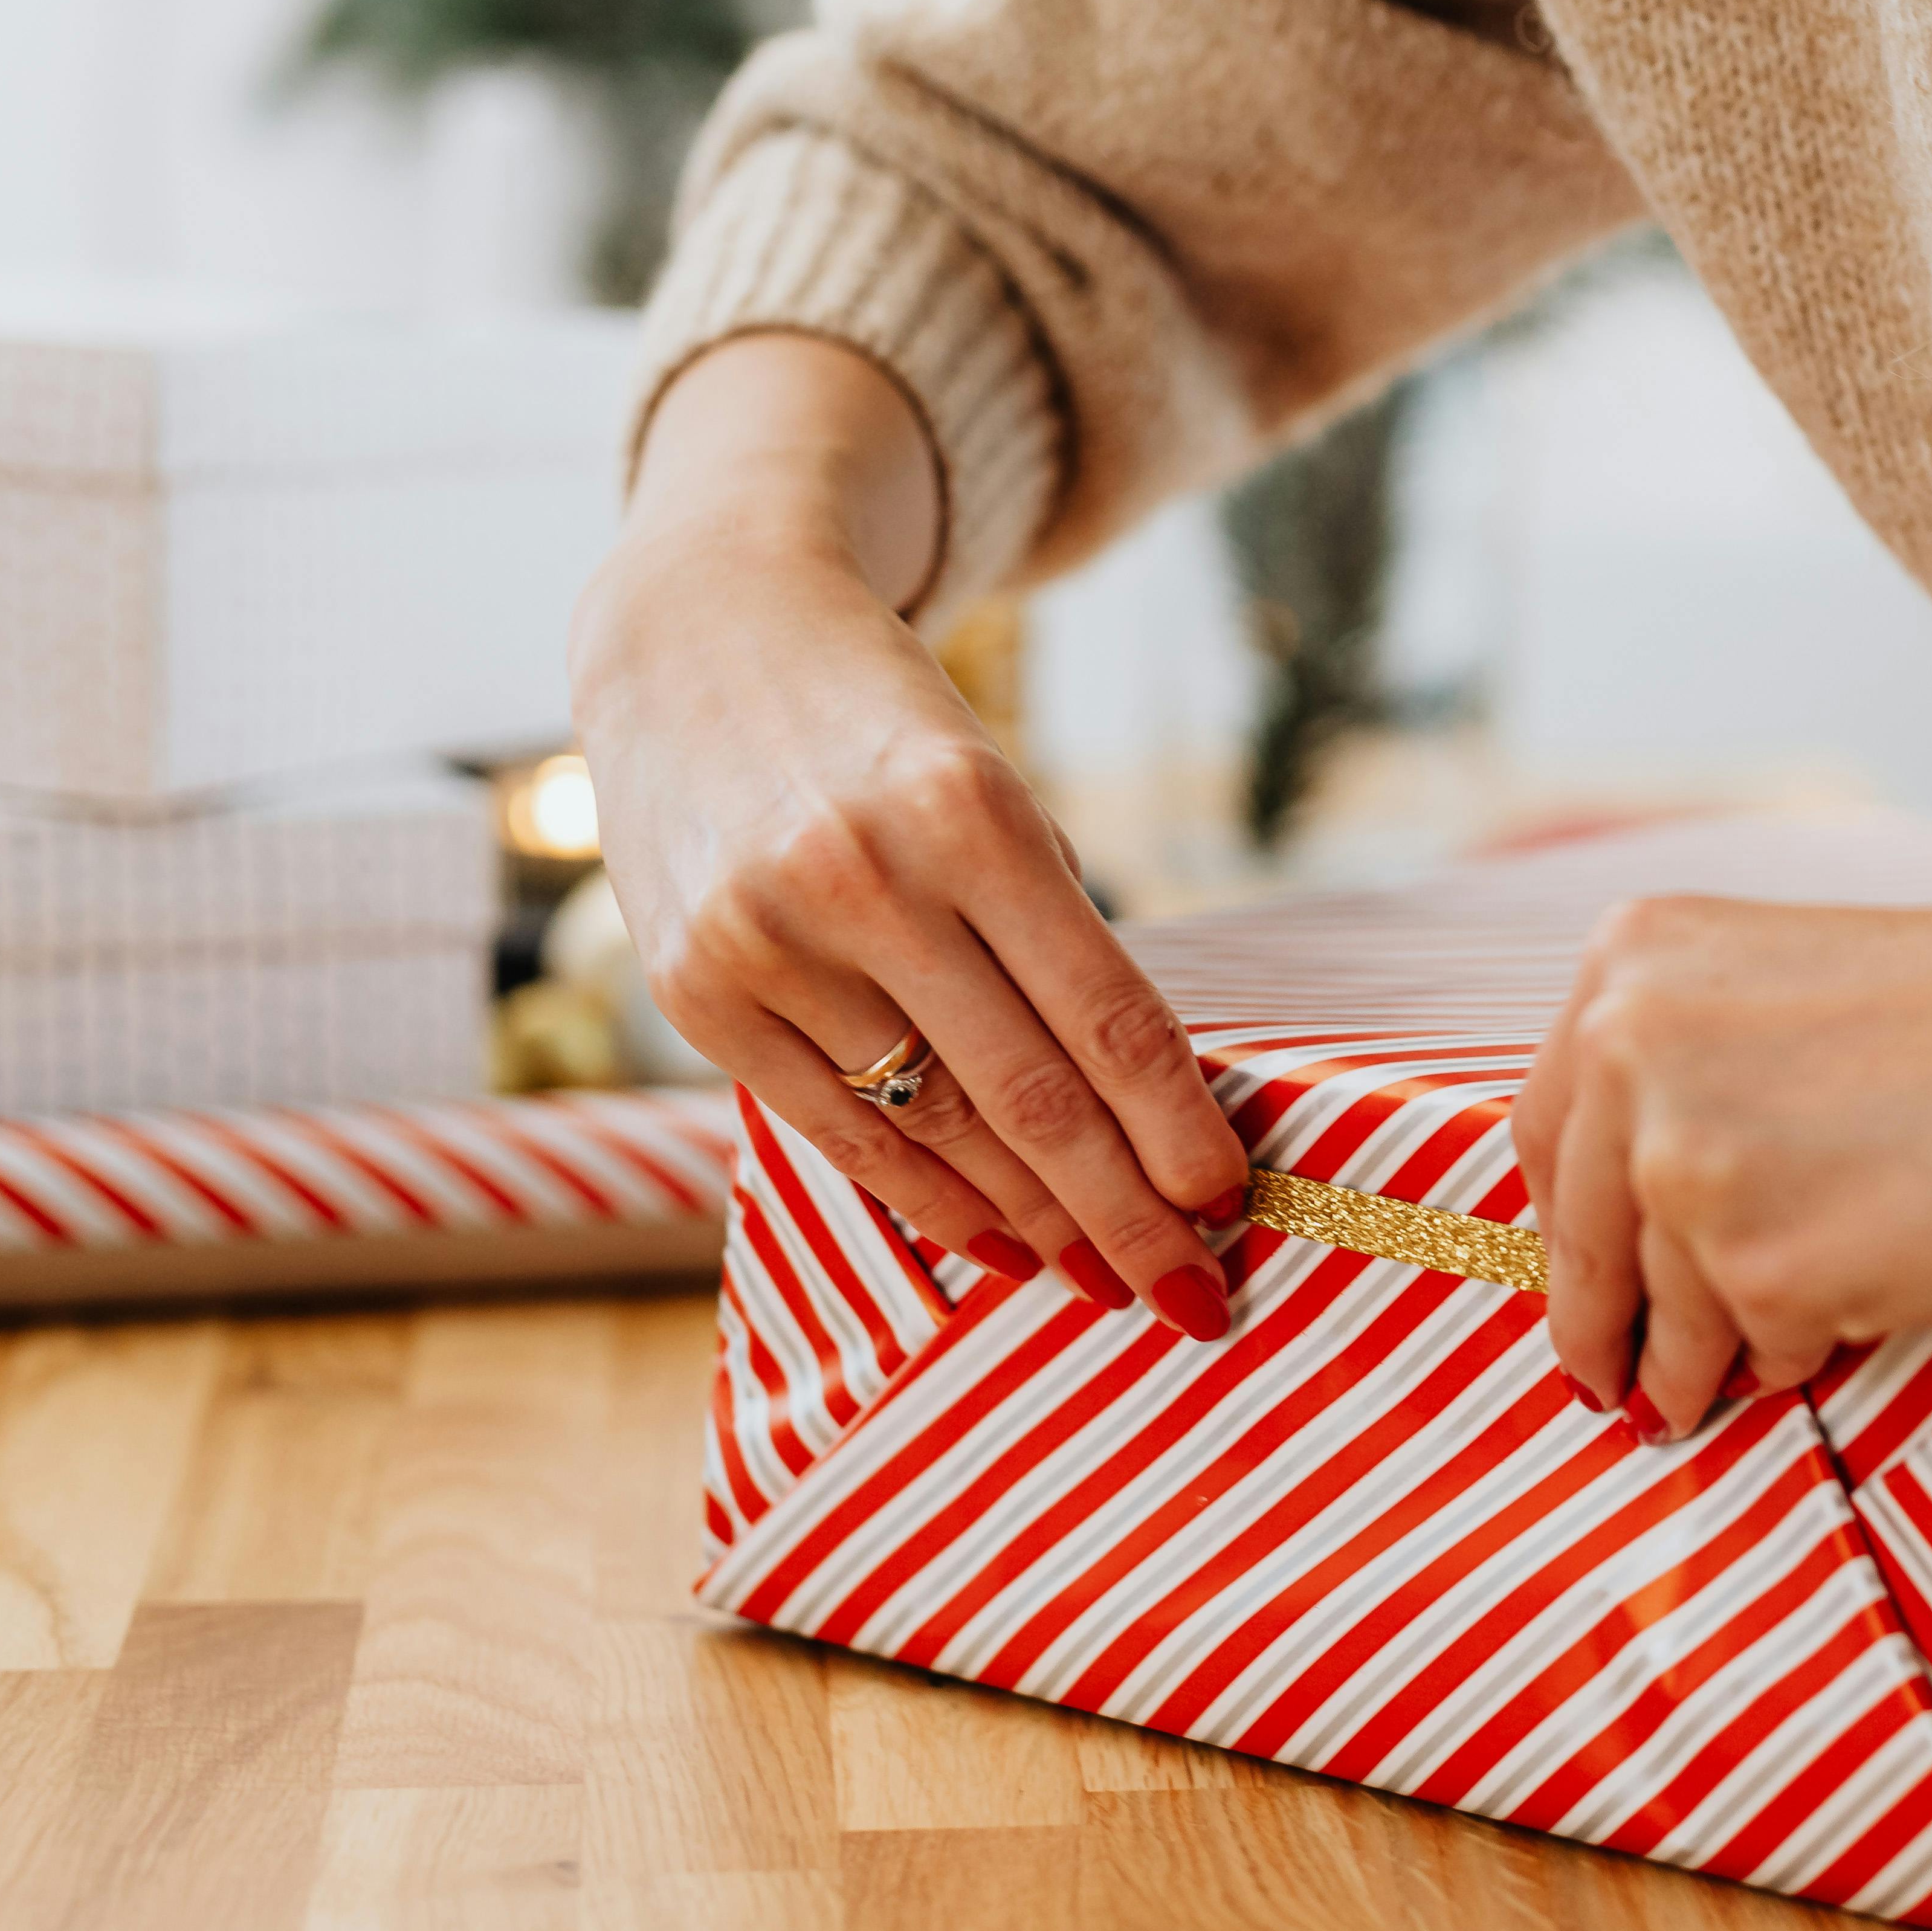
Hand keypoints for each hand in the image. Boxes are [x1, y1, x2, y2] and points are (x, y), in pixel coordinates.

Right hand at [570, 335, 1248, 1338]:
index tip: (1234, 1210)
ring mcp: (768, 942)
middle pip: (1032, 1099)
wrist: (700, 632)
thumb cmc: (887, 732)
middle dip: (1127, 1216)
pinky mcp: (697, 991)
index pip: (1109, 1018)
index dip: (1179, 1132)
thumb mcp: (994, 790)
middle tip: (1196, 1298)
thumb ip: (1053, 934)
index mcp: (973, 815)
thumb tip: (1140, 1115)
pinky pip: (836, 1133)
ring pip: (936, 1131)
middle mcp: (865, 881)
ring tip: (1110, 1280)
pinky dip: (927, 1202)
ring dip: (1037, 1225)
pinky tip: (999, 1247)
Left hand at [1510, 833, 1931, 1439]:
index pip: (1547, 1128)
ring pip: (1659, 1309)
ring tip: (1721, 1384)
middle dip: (1594, 1323)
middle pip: (1578, 1232)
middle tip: (1608, 1386)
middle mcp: (1631, 1048)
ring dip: (1690, 1360)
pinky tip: (1838, 1335)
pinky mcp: (1759, 1268)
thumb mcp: (1790, 992)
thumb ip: (1690, 1069)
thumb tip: (1623, 1214)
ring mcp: (1686, 1161)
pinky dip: (1784, 1361)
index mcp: (1633, 959)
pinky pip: (1748, 1354)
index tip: (1573, 1278)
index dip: (1562, 1220)